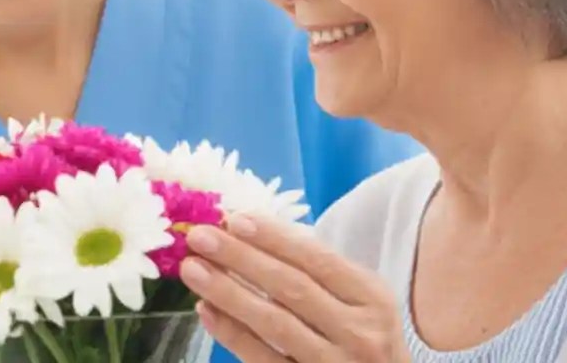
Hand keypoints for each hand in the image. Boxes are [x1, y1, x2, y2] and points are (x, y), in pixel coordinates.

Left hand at [181, 216, 407, 362]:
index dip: (275, 238)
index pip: (318, 260)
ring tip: (193, 268)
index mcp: (373, 300)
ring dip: (228, 293)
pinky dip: (232, 333)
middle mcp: (359, 333)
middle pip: (292, 288)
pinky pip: (263, 359)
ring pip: (274, 324)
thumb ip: (320, 273)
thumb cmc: (364, 339)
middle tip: (200, 236)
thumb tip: (252, 233)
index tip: (234, 218)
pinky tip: (206, 310)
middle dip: (241, 257)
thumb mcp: (362, 303)